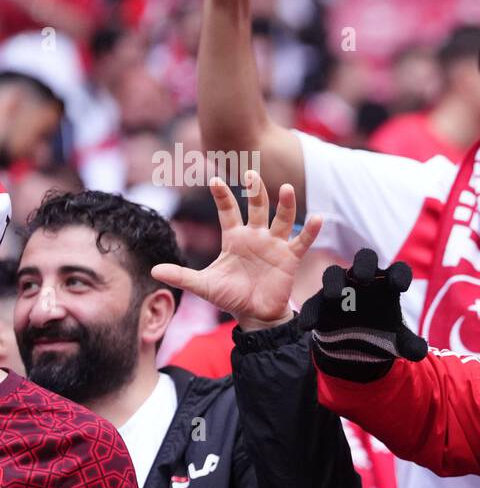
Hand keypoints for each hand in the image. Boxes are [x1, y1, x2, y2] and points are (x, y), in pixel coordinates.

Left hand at [152, 172, 321, 330]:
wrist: (254, 315)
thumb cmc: (230, 297)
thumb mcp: (203, 285)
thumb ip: (181, 276)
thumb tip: (153, 270)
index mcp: (235, 237)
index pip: (228, 210)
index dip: (222, 195)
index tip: (214, 179)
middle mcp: (256, 236)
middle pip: (257, 207)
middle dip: (255, 191)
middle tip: (251, 173)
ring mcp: (275, 245)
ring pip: (281, 219)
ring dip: (285, 204)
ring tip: (286, 188)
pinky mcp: (290, 257)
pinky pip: (302, 241)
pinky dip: (310, 230)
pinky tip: (318, 218)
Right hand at [300, 248, 427, 382]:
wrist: (358, 345)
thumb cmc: (383, 333)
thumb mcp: (398, 342)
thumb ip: (410, 345)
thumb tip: (421, 352)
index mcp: (389, 284)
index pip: (398, 271)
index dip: (400, 275)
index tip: (400, 285)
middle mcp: (365, 280)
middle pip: (364, 260)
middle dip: (363, 265)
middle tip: (363, 276)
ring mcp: (341, 288)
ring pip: (334, 275)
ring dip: (334, 283)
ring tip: (336, 296)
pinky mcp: (321, 304)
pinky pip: (313, 304)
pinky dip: (310, 313)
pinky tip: (308, 326)